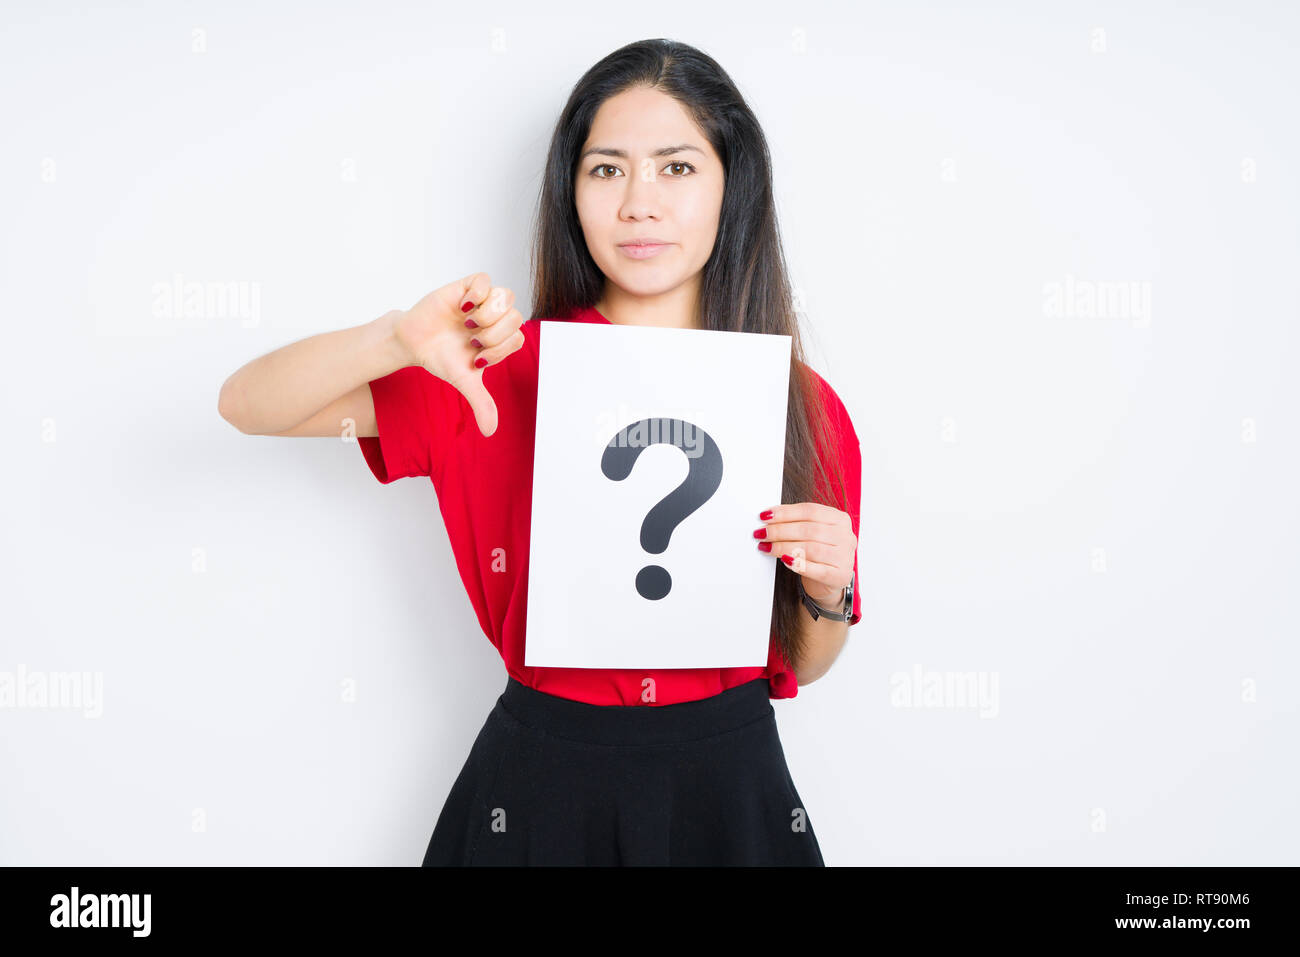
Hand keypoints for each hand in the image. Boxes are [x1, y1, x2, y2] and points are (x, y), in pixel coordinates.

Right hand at [391, 272, 524, 436]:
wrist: (412, 343)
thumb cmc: (441, 359)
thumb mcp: (464, 382)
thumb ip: (480, 403)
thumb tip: (490, 431)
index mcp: (500, 338)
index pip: (518, 338)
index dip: (500, 350)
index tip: (477, 359)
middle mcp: (496, 318)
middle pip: (516, 317)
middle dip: (494, 334)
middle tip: (471, 342)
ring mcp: (483, 301)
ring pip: (506, 296)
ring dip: (488, 314)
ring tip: (467, 324)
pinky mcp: (467, 286)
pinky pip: (485, 279)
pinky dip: (477, 295)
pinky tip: (462, 308)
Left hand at [753, 502, 854, 605]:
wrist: (831, 578)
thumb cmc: (819, 551)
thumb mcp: (812, 532)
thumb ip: (796, 522)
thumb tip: (768, 517)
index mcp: (840, 519)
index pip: (810, 510)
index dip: (785, 512)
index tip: (765, 516)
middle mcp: (846, 536)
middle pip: (809, 529)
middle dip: (780, 531)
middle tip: (761, 533)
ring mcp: (845, 557)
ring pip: (811, 549)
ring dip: (783, 547)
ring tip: (766, 547)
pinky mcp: (840, 576)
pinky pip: (816, 570)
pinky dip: (798, 564)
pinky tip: (785, 561)